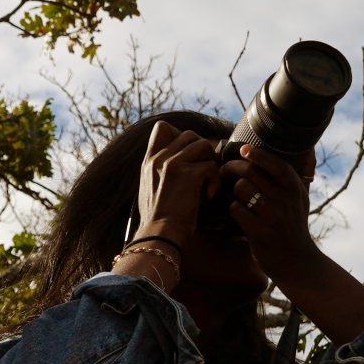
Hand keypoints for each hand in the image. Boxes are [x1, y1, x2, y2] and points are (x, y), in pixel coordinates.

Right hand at [135, 121, 222, 243]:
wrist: (159, 235)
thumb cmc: (158, 220)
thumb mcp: (150, 190)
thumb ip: (159, 173)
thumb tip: (180, 165)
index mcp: (149, 161)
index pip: (161, 128)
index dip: (180, 135)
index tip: (188, 154)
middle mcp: (159, 158)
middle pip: (190, 134)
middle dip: (202, 150)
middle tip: (204, 171)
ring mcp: (173, 164)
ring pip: (204, 145)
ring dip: (211, 163)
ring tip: (208, 182)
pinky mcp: (188, 175)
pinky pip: (211, 166)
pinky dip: (215, 181)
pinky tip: (208, 196)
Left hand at [220, 143, 321, 277]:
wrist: (296, 261)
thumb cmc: (294, 225)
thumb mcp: (301, 200)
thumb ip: (296, 177)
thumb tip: (306, 150)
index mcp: (295, 189)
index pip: (276, 164)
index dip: (258, 154)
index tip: (243, 149)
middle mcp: (286, 200)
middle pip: (251, 172)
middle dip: (232, 168)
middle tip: (224, 169)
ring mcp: (273, 216)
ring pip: (241, 189)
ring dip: (231, 189)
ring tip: (231, 192)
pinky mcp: (259, 232)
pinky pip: (236, 209)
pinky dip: (232, 208)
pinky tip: (235, 211)